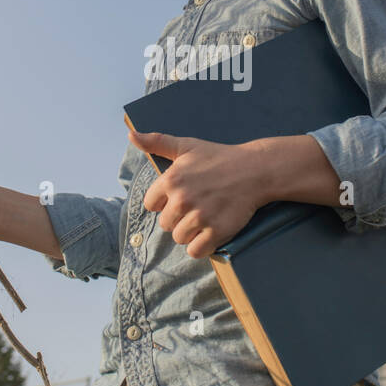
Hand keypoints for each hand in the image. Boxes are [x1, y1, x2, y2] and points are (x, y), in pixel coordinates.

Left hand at [129, 130, 267, 259]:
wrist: (255, 170)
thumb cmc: (219, 157)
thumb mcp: (187, 146)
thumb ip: (157, 142)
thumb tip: (131, 135)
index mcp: (171, 180)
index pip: (151, 205)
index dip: (165, 202)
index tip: (182, 195)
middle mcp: (182, 200)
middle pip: (165, 224)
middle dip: (178, 218)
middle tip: (197, 205)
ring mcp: (199, 217)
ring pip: (179, 238)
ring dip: (190, 232)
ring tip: (205, 217)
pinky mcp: (216, 232)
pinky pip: (196, 251)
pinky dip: (201, 246)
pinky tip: (210, 233)